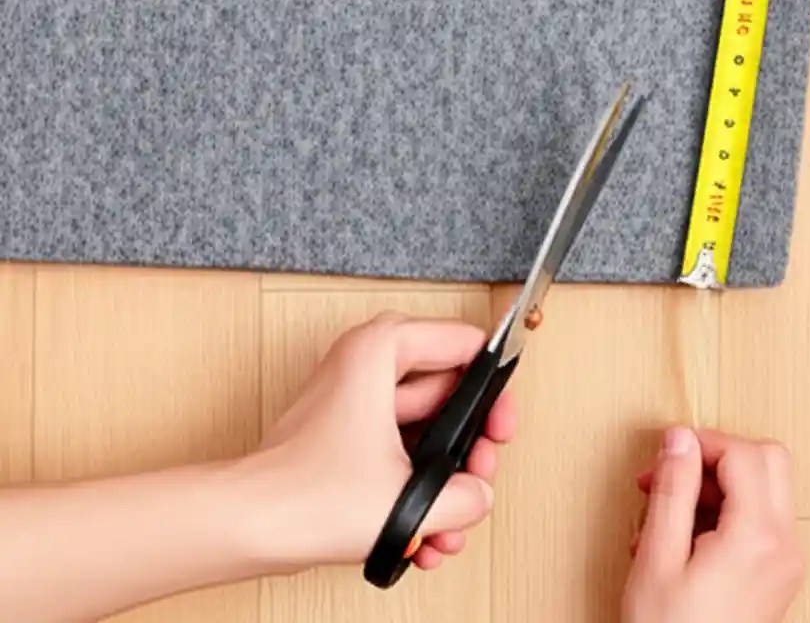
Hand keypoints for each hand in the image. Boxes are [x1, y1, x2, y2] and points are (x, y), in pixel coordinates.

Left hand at [245, 311, 515, 571]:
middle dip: (470, 444)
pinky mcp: (346, 436)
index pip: (464, 343)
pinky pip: (399, 452)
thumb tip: (477, 495)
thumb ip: (468, 496)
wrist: (246, 527)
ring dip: (444, 476)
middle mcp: (364, 365)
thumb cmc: (302, 497)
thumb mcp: (412, 500)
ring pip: (425, 428)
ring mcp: (354, 401)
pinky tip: (424, 530)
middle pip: (448, 391)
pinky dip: (415, 488)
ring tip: (451, 513)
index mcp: (379, 350)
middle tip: (480, 471)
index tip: (499, 424)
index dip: (492, 389)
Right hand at [622, 428, 804, 622]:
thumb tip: (679, 440)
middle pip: (769, 460)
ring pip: (768, 487)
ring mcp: (788, 561)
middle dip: (717, 458)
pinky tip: (685, 539)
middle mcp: (784, 545)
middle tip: (672, 476)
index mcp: (757, 537)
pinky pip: (764, 519)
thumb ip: (672, 491)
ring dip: (720, 486)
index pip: (744, 454)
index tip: (667, 455)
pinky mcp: (781, 573)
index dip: (702, 443)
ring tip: (668, 516)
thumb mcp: (658, 558)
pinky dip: (729, 512)